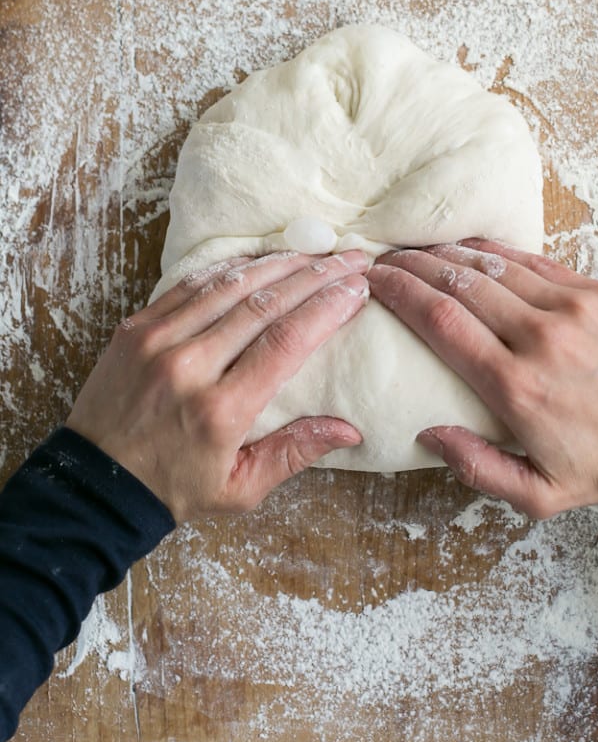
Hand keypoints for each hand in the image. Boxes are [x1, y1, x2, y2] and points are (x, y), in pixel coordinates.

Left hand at [67, 251, 369, 522]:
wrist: (95, 484)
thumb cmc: (172, 487)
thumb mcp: (240, 489)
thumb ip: (295, 453)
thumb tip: (349, 428)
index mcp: (221, 410)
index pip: (287, 341)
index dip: (328, 307)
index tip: (357, 288)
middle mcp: (189, 366)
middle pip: (266, 304)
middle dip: (316, 275)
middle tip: (351, 259)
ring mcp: (158, 341)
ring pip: (230, 285)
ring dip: (279, 264)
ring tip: (314, 252)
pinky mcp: (136, 327)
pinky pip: (191, 285)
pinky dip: (231, 269)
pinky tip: (260, 261)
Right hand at [368, 240, 597, 586]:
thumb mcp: (536, 495)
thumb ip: (476, 467)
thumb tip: (427, 433)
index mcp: (515, 387)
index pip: (440, 321)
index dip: (399, 293)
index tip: (374, 280)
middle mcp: (540, 338)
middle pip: (458, 284)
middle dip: (413, 266)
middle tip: (385, 259)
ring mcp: (572, 308)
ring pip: (493, 264)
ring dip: (448, 254)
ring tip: (419, 250)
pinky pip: (534, 261)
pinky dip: (495, 252)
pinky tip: (472, 249)